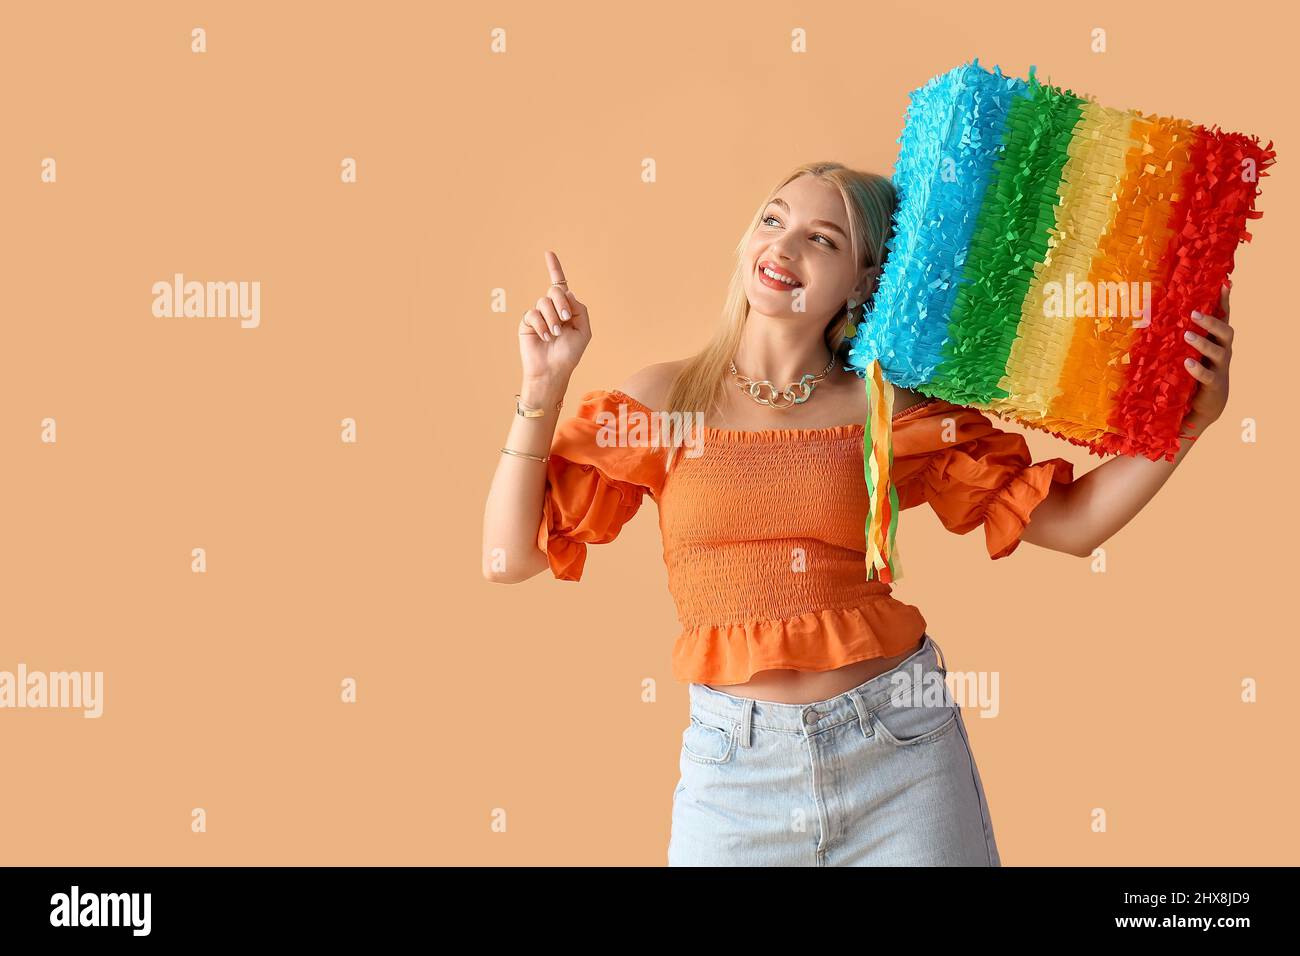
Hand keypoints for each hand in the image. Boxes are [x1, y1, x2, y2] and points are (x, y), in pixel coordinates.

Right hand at [517, 251, 591, 388]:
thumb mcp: (584, 330)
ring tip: (555, 334)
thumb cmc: (569, 354)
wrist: (552, 370)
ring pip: (543, 301)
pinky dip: (541, 325)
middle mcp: (552, 309)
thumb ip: (579, 309)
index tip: (548, 253)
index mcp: (567, 309)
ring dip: (552, 318)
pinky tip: (545, 336)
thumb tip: (566, 292)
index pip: (561, 285)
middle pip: (555, 291)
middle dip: (561, 303)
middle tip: (565, 320)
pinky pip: (533, 313)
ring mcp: (539, 315)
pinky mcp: (527, 322)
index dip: (554, 268)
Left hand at [1181, 284, 1232, 437]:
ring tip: (1187, 335)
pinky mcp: (1214, 385)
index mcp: (1215, 341)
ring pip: (1218, 351)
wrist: (1202, 407)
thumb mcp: (1185, 352)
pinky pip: (1208, 375)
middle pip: (1226, 331)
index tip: (1224, 284)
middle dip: (1212, 321)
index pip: (1223, 318)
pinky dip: (1198, 369)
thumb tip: (1156, 316)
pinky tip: (1187, 363)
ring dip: (1203, 343)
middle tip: (1194, 314)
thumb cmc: (1191, 373)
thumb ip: (1179, 336)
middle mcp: (1221, 351)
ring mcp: (1219, 368)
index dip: (1225, 301)